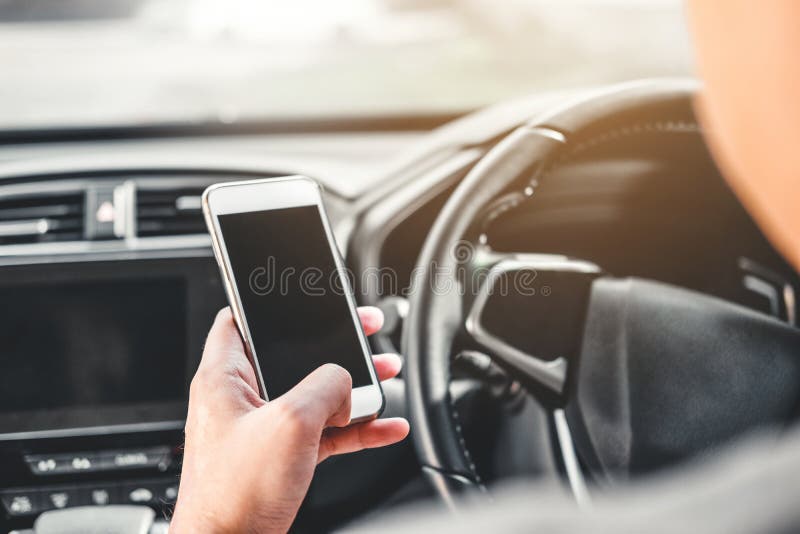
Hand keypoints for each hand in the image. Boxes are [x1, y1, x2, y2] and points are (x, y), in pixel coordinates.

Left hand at [170, 306, 408, 532]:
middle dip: (334, 345)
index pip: (238, 320)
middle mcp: (241, 400)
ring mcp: (263, 429)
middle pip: (292, 355)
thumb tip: (345, 380)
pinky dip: (355, 429)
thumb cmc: (233, 496)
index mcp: (224, 379)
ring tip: (386, 374)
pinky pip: (325, 432)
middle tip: (365, 330)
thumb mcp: (290, 423)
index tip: (301, 295)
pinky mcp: (281, 457)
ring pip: (315, 394)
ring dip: (353, 387)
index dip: (268, 303)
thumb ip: (324, 387)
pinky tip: (386, 427)